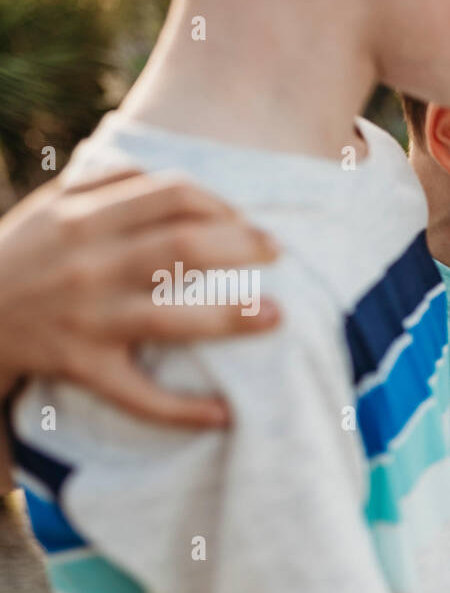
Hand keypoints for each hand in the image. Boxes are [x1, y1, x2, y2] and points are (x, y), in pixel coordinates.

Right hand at [0, 169, 280, 425]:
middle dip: (241, 248)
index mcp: (84, 218)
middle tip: (278, 254)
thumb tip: (172, 179)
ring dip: (231, 317)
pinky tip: (224, 414)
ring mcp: (87, 319)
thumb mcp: (52, 208)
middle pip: (181, 248)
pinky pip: (139, 396)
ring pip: (170, 318)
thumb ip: (108, 185)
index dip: (222, 205)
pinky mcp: (83, 367)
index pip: (171, 195)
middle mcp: (88, 265)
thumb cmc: (27, 257)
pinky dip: (183, 410)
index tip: (252, 222)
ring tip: (277, 316)